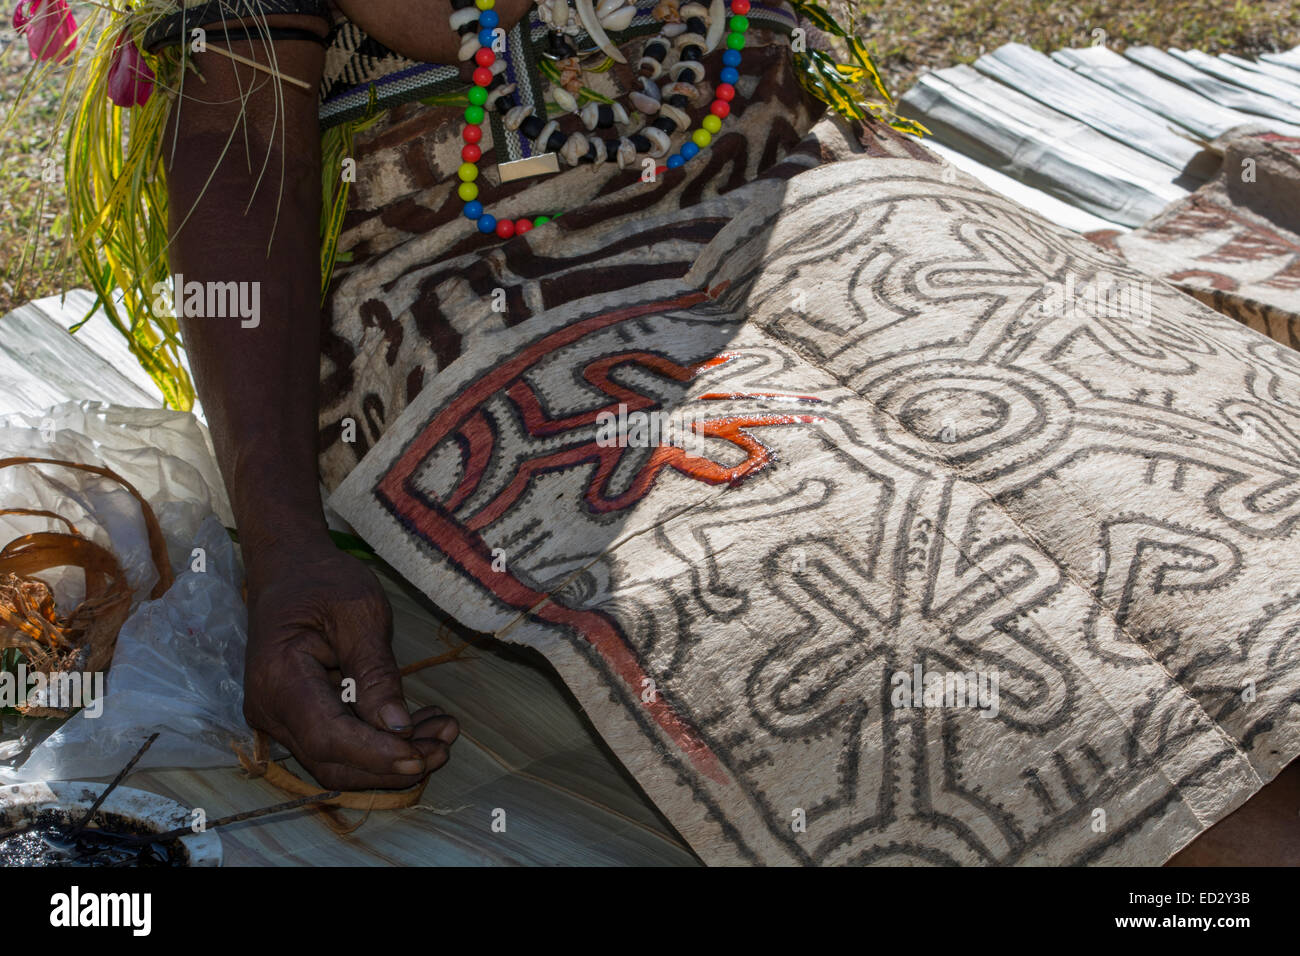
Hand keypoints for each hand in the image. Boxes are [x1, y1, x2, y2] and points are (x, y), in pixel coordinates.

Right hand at [242, 540, 458, 789]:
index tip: (419, 756)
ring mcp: (281, 718)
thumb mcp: (360, 613)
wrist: (290, 570)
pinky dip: (380, 743)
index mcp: (279, 677)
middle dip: (390, 764)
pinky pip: (339, 744)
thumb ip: (376, 672)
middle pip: (332, 760)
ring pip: (337, 760)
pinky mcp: (298, 719)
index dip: (374, 754)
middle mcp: (271, 708)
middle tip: (444, 746)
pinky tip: (421, 727)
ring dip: (391, 759)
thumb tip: (397, 727)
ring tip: (442, 736)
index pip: (327, 735)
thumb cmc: (324, 581)